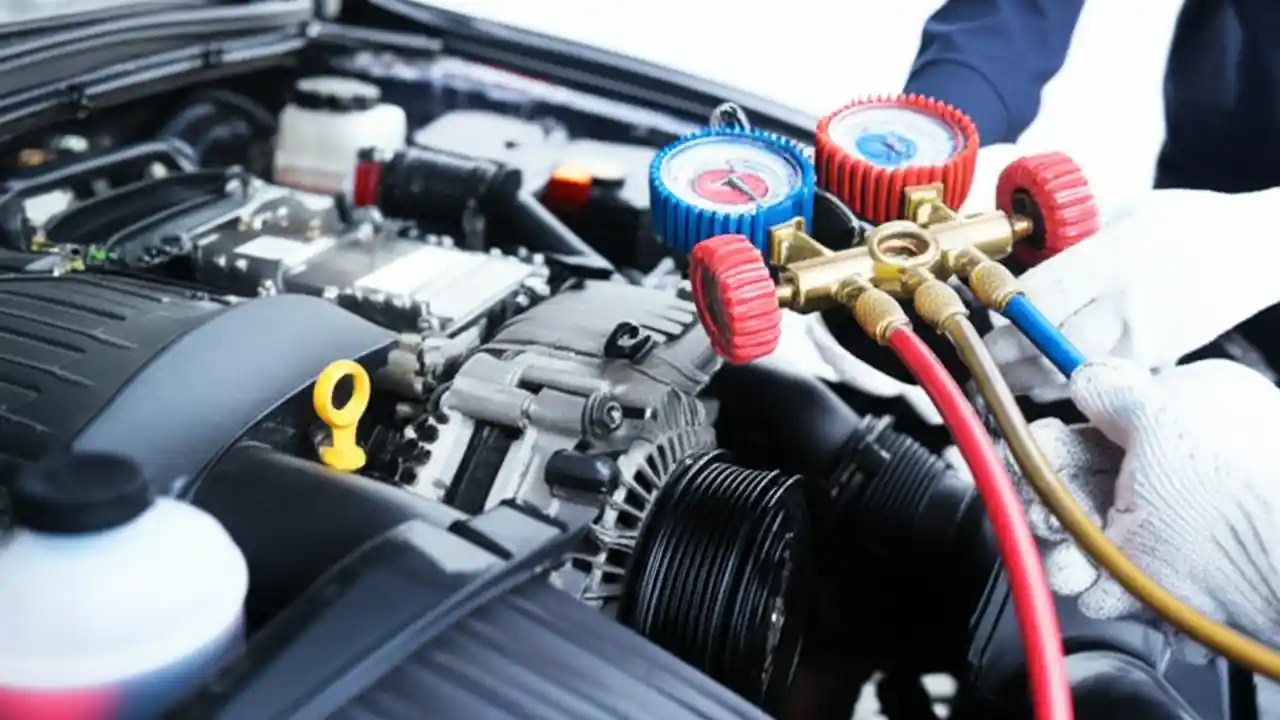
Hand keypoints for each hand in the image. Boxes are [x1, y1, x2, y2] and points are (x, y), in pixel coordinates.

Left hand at [985, 186, 1279, 401]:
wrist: (1259, 249)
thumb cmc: (1188, 223)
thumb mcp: (1123, 210)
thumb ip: (1069, 231)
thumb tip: (1014, 244)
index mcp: (1111, 259)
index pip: (1040, 298)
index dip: (1003, 315)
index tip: (979, 318)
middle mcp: (1127, 304)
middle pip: (1049, 346)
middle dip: (1008, 357)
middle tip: (982, 356)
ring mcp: (1146, 337)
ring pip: (1073, 372)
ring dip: (1032, 377)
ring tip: (1006, 370)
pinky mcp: (1159, 359)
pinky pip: (1103, 378)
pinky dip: (1070, 381)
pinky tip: (1048, 373)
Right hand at [1007, 357, 1279, 651]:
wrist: (1266, 572)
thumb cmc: (1228, 488)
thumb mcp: (1164, 416)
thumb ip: (1117, 391)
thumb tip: (1085, 374)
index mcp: (1184, 422)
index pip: (1102, 422)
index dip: (1056, 436)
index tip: (1028, 446)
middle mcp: (1170, 474)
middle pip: (1080, 477)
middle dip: (1046, 491)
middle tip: (1037, 499)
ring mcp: (1161, 529)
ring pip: (1082, 528)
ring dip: (1060, 539)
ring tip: (1063, 548)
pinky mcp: (1151, 579)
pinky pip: (1100, 577)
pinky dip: (1088, 580)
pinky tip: (1088, 576)